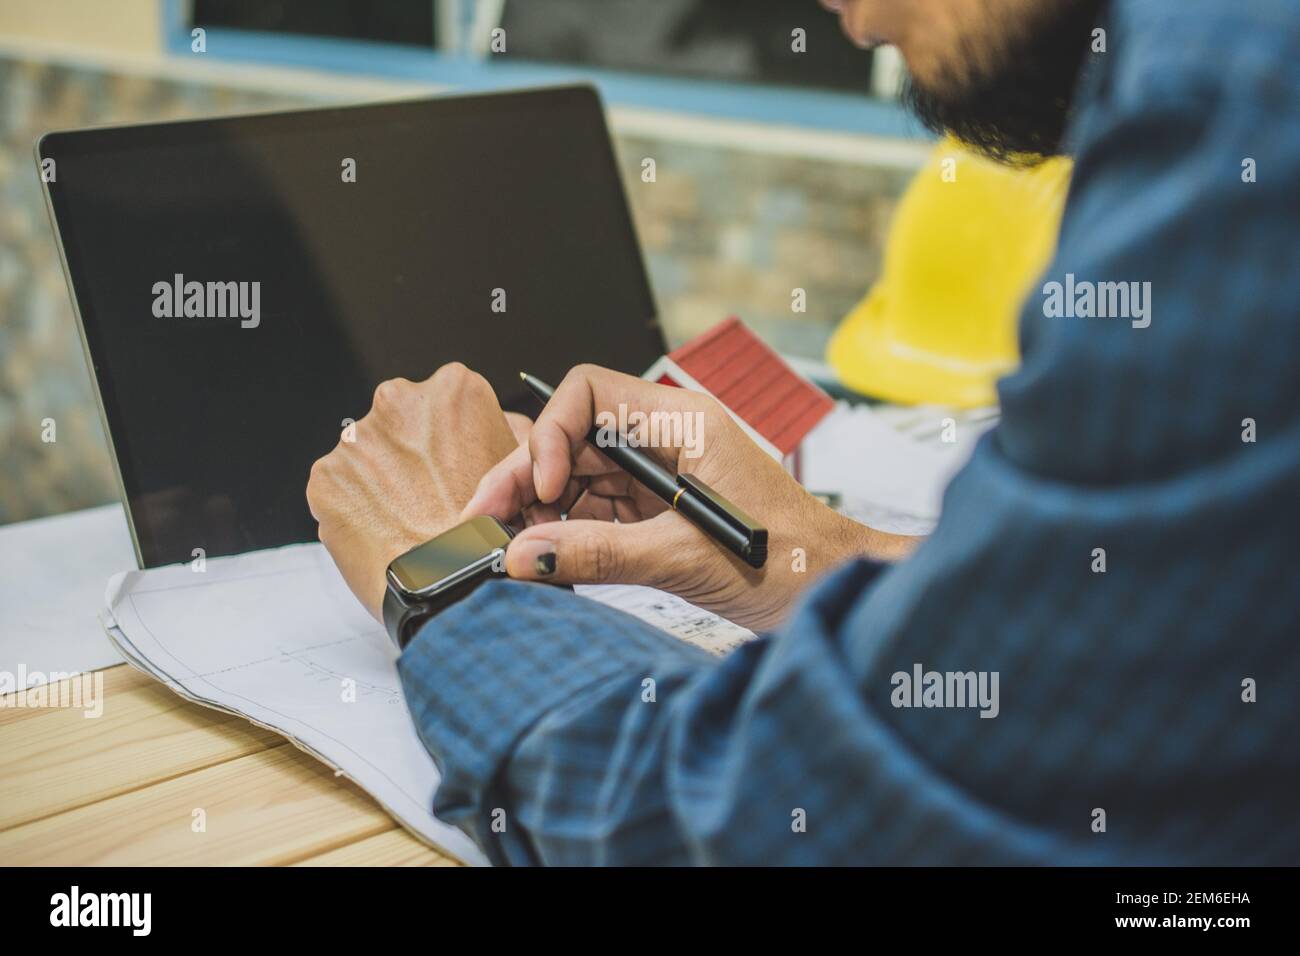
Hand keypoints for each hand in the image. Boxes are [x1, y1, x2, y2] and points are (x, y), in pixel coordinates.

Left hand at [307, 363, 520, 619]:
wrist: (453, 587)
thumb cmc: (491, 536)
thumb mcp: (523, 469)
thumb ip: (509, 433)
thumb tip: (501, 422)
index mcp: (455, 389)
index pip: (448, 402)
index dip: (454, 440)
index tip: (455, 467)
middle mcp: (402, 400)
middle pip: (402, 421)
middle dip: (411, 452)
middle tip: (431, 497)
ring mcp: (358, 437)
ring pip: (367, 455)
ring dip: (381, 480)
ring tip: (408, 520)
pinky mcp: (326, 475)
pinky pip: (339, 489)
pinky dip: (355, 508)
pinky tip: (382, 532)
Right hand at [463, 364, 917, 630]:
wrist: (834, 593)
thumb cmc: (792, 562)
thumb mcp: (685, 559)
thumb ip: (599, 555)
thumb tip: (525, 556)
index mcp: (683, 423)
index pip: (589, 393)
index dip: (552, 434)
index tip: (542, 488)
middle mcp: (667, 440)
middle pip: (573, 438)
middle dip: (528, 477)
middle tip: (487, 522)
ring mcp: (661, 476)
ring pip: (578, 476)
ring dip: (541, 509)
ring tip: (510, 548)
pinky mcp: (658, 512)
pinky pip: (596, 511)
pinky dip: (565, 533)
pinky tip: (543, 557)